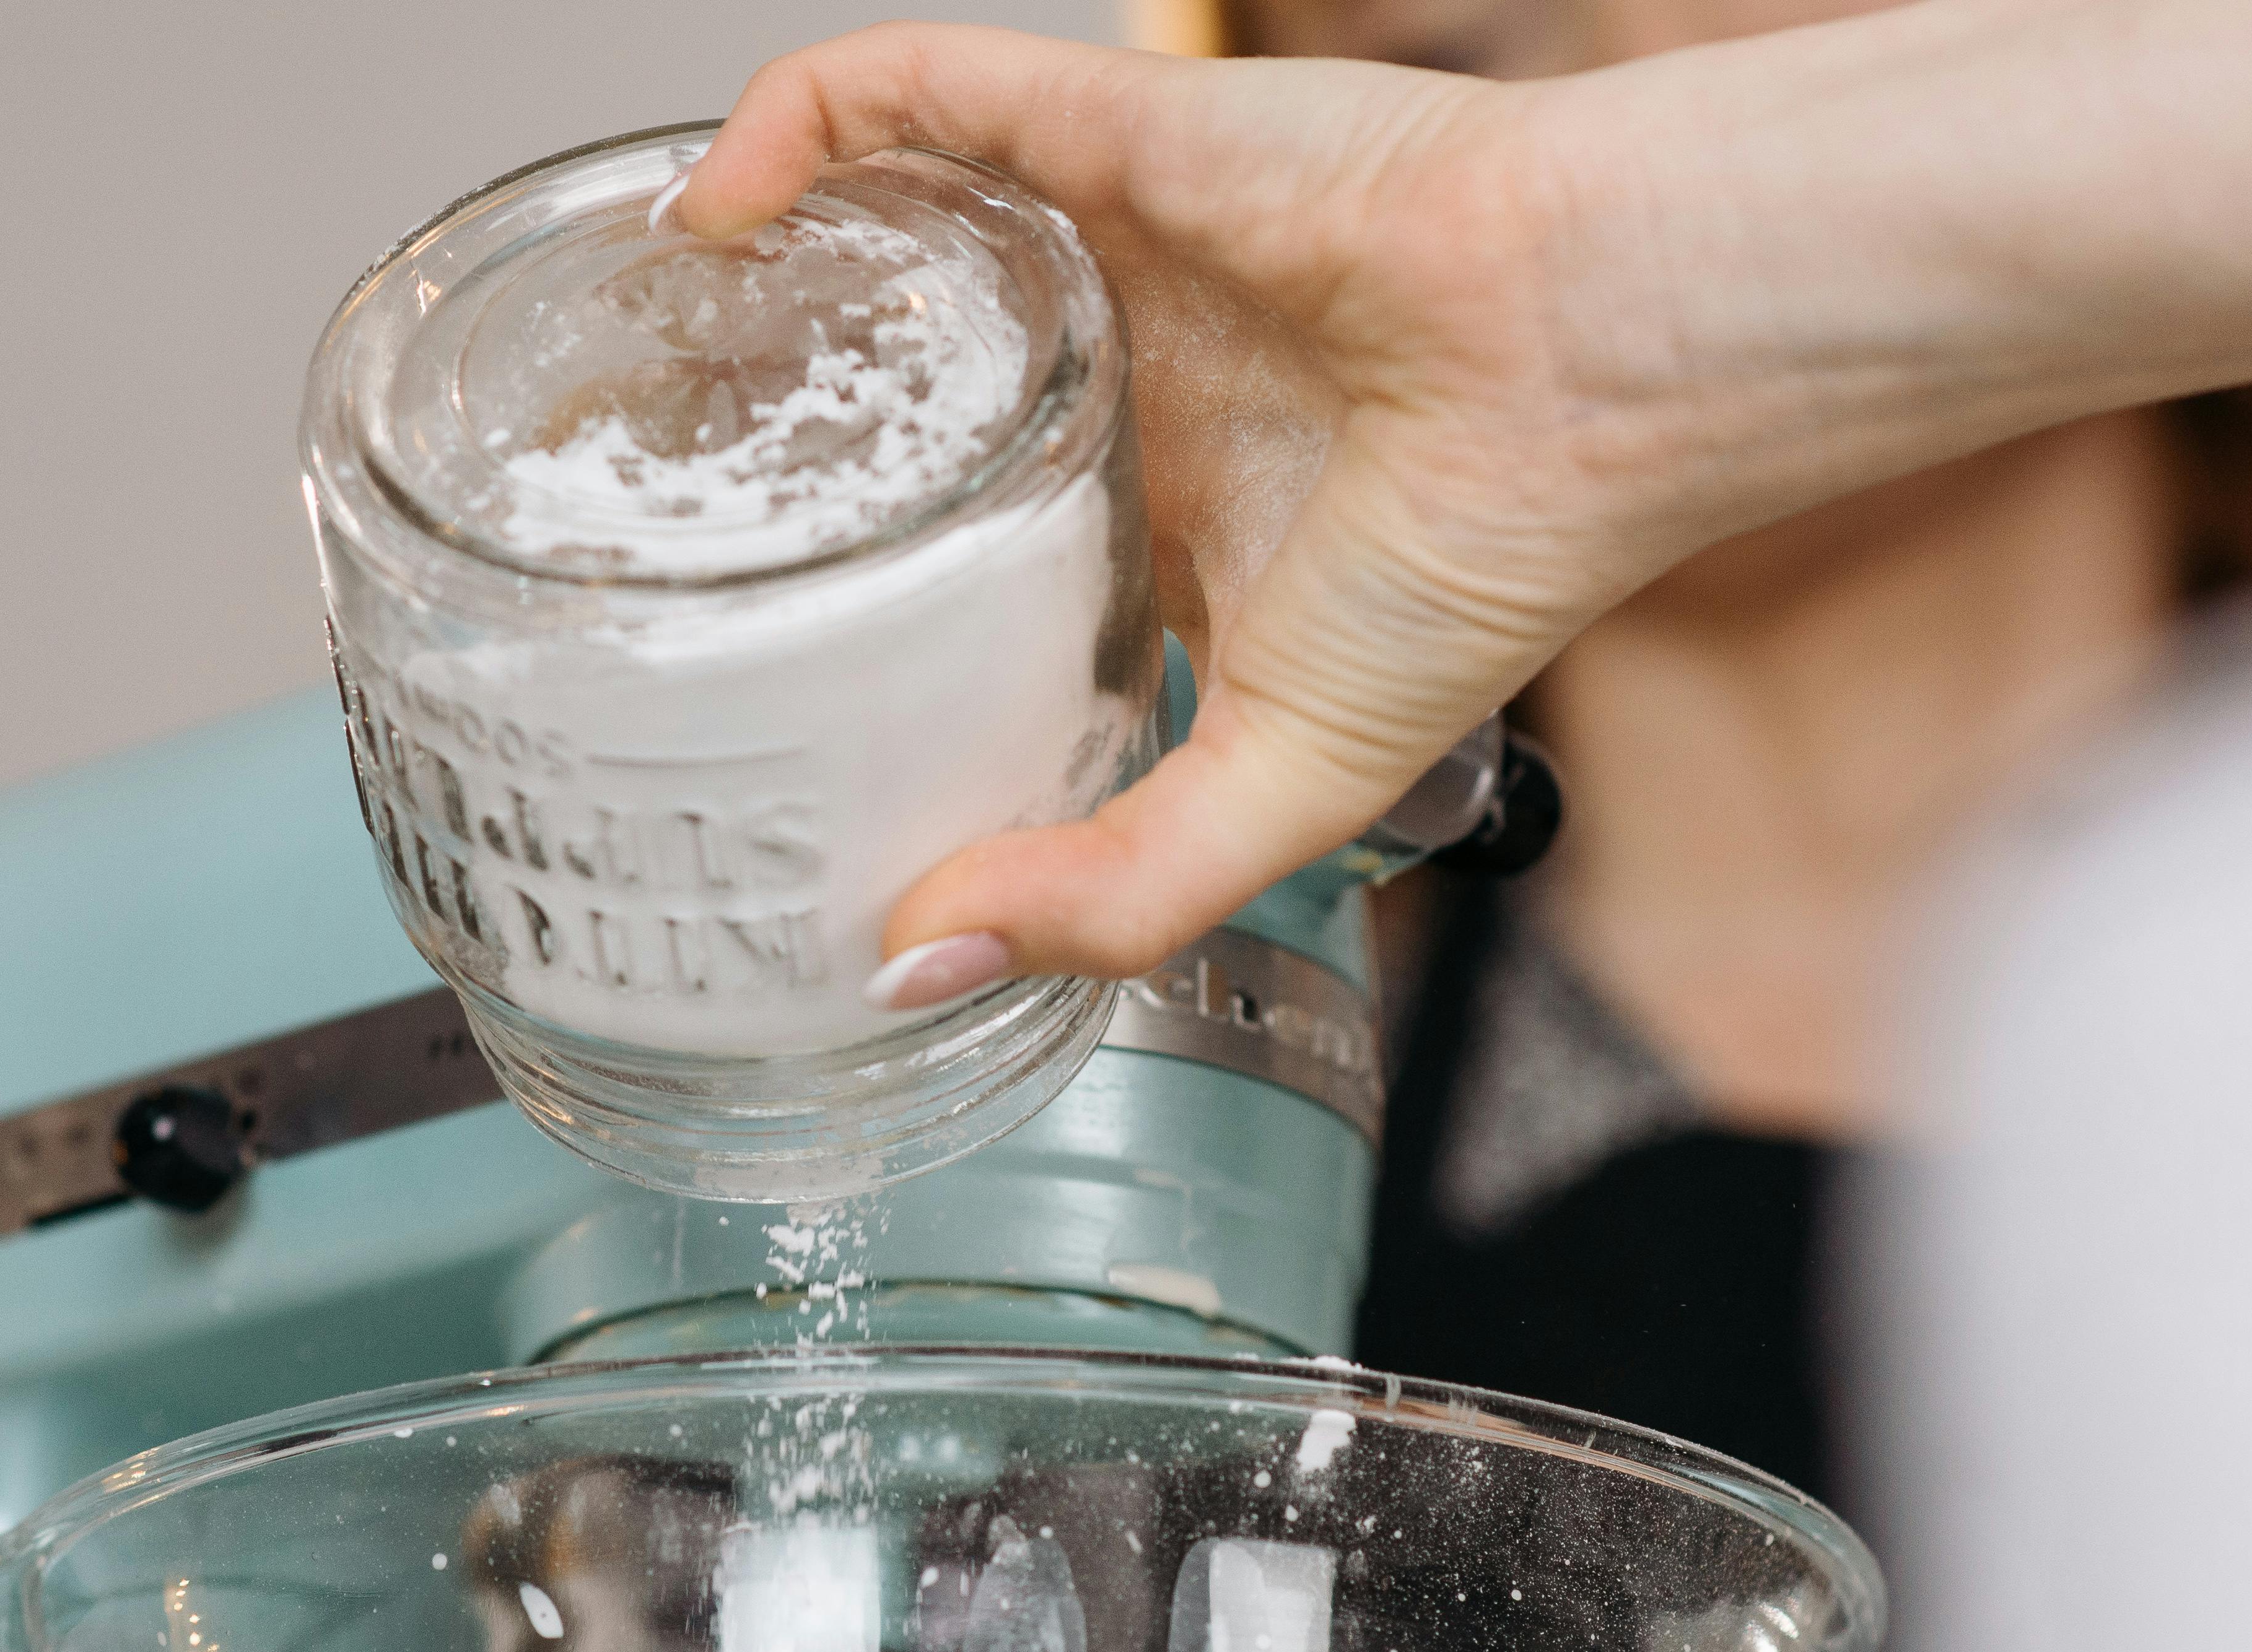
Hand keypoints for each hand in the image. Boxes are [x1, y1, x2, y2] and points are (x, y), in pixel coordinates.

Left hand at [681, 6, 2251, 999]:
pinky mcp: (1116, 134)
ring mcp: (1110, 252)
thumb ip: (1110, 888)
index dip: (844, 595)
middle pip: (894, 382)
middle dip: (759, 435)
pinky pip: (917, 89)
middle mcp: (1120, 378)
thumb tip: (916, 963)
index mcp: (1156, 519)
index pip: (959, 550)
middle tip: (638, 507)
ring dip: (758, 275)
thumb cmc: (1497, 546)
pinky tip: (715, 212)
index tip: (727, 665)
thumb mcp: (1283, 779)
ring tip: (646, 353)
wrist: (1613, 365)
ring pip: (888, 223)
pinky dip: (801, 127)